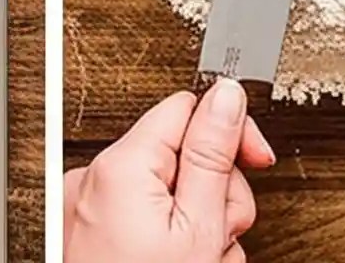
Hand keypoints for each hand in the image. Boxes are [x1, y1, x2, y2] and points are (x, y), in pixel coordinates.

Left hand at [64, 79, 276, 262]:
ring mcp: (89, 207)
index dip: (228, 130)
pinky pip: (142, 216)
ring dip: (198, 221)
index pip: (185, 108)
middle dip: (216, 190)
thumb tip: (228, 97)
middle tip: (222, 233)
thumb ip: (214, 156)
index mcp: (121, 167)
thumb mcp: (200, 228)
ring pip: (168, 190)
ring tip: (202, 259)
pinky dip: (168, 237)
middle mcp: (96, 178)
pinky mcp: (90, 232)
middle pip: (180, 151)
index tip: (255, 158)